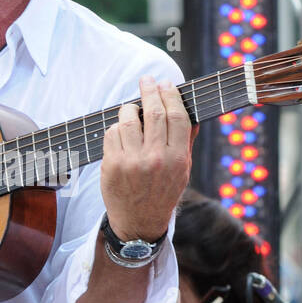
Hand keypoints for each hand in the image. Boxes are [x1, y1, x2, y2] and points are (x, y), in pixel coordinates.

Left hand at [100, 76, 193, 241]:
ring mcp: (132, 162)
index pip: (177, 117)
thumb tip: (190, 112)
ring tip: (132, 109)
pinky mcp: (112, 165)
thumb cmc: (162, 192)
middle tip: (147, 80)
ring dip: (129, 109)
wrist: (138, 222)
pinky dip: (116, 129)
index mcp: (177, 159)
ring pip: (128, 120)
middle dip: (150, 91)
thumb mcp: (182, 171)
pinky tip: (121, 133)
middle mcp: (156, 159)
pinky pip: (112, 134)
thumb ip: (185, 141)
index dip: (171, 95)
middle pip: (154, 113)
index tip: (166, 83)